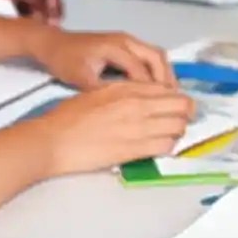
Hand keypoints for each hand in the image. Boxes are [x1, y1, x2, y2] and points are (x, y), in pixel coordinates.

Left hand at [27, 28, 176, 90]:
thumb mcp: (80, 78)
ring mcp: (127, 40)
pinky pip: (148, 55)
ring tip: (169, 95)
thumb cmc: (64, 60)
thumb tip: (124, 104)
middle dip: (166, 78)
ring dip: (164, 73)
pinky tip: (155, 86)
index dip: (150, 88)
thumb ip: (103, 89)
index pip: (140, 68)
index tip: (158, 107)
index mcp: (115, 47)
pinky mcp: (125, 44)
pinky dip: (156, 70)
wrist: (52, 43)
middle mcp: (126, 40)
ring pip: (155, 55)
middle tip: (172, 99)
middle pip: (156, 56)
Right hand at [31, 82, 195, 175]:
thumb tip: (146, 95)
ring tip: (168, 134)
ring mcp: (138, 127)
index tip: (173, 106)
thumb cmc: (69, 116)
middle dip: (184, 113)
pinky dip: (168, 146)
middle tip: (177, 120)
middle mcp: (138, 104)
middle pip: (182, 105)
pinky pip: (166, 146)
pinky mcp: (134, 149)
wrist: (52, 141)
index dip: (176, 98)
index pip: (170, 89)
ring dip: (177, 130)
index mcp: (129, 88)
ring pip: (178, 126)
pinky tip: (158, 147)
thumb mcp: (100, 92)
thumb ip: (126, 91)